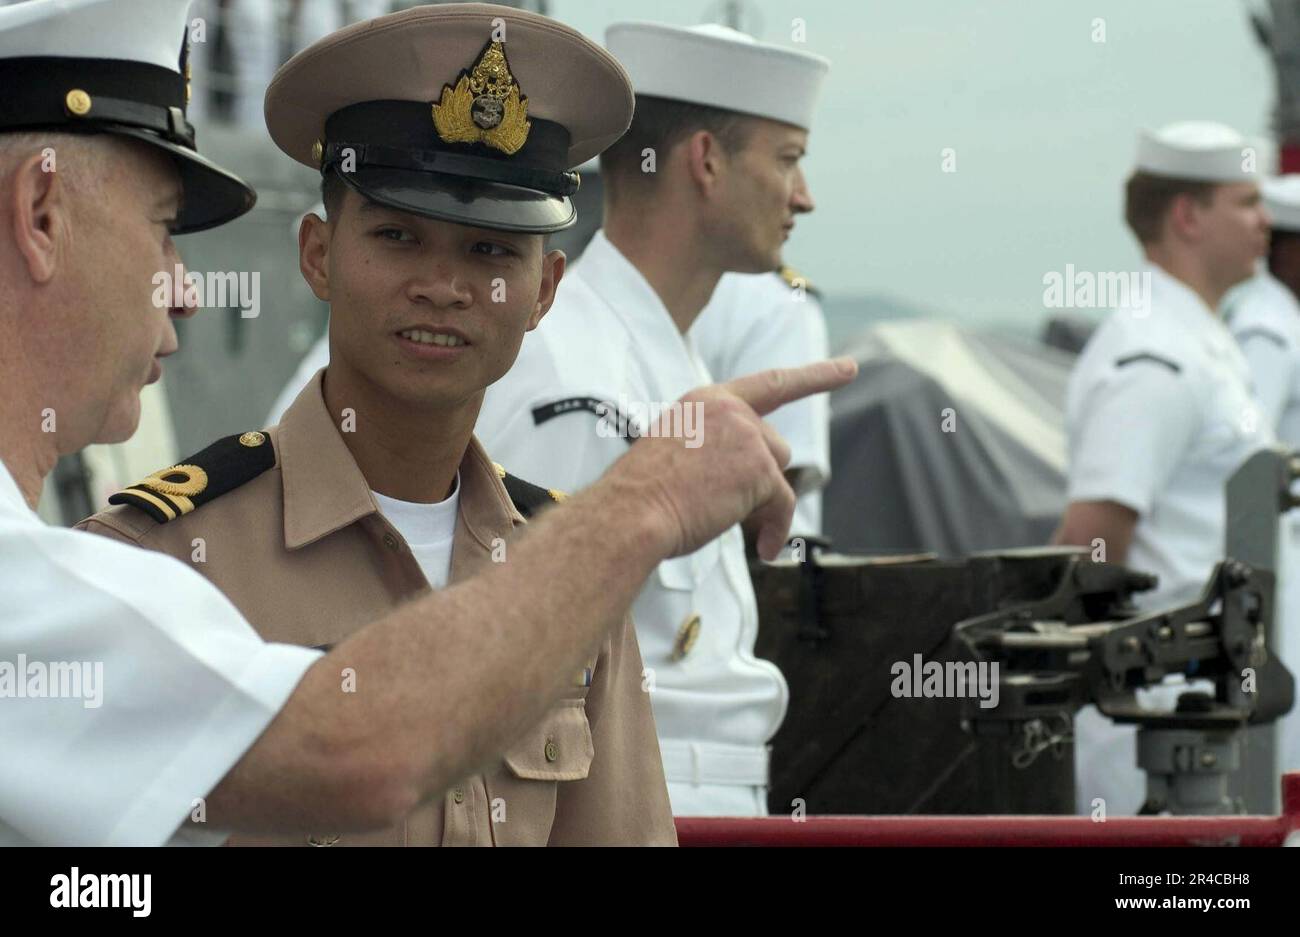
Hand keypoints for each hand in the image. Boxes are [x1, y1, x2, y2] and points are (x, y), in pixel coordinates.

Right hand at [609, 357, 856, 559]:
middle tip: (720, 502)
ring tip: (717, 516)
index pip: (771, 383)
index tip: (849, 368)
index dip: (815, 376)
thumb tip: (751, 476)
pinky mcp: (759, 469)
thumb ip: (713, 446)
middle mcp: (731, 409)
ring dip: (760, 501)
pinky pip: (782, 504)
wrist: (630, 512)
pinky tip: (763, 550)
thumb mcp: (675, 450)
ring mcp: (747, 436)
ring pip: (777, 474)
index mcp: (706, 400)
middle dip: (759, 478)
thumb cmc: (641, 493)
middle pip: (774, 446)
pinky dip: (775, 529)